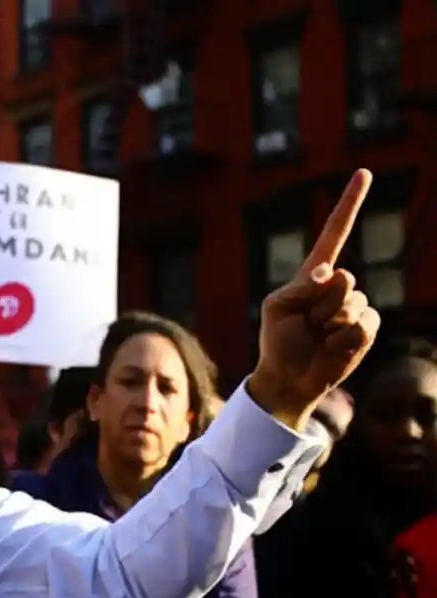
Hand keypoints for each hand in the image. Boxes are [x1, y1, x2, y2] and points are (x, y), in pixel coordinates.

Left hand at [251, 169, 379, 429]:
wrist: (290, 377)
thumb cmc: (278, 340)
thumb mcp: (278, 306)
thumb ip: (305, 286)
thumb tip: (339, 274)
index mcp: (314, 274)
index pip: (336, 232)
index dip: (349, 203)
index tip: (363, 172)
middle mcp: (339, 286)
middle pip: (341, 279)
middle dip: (320, 303)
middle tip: (305, 323)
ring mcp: (355, 307)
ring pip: (353, 303)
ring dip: (329, 324)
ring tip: (316, 336)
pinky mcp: (367, 329)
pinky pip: (363, 324)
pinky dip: (343, 339)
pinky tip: (332, 348)